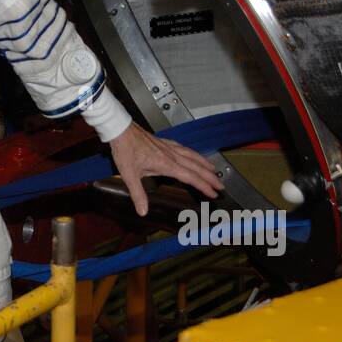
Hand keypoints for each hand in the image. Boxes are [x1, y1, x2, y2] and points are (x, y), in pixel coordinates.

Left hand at [108, 123, 223, 215]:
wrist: (120, 130)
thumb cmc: (125, 150)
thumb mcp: (129, 175)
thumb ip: (138, 194)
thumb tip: (142, 211)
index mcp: (166, 164)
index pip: (190, 177)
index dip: (203, 186)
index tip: (213, 193)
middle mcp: (171, 155)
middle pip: (196, 167)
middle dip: (210, 177)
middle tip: (221, 184)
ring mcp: (168, 147)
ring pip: (192, 155)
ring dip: (204, 163)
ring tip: (213, 169)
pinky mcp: (163, 142)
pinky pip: (183, 148)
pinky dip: (192, 153)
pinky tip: (192, 154)